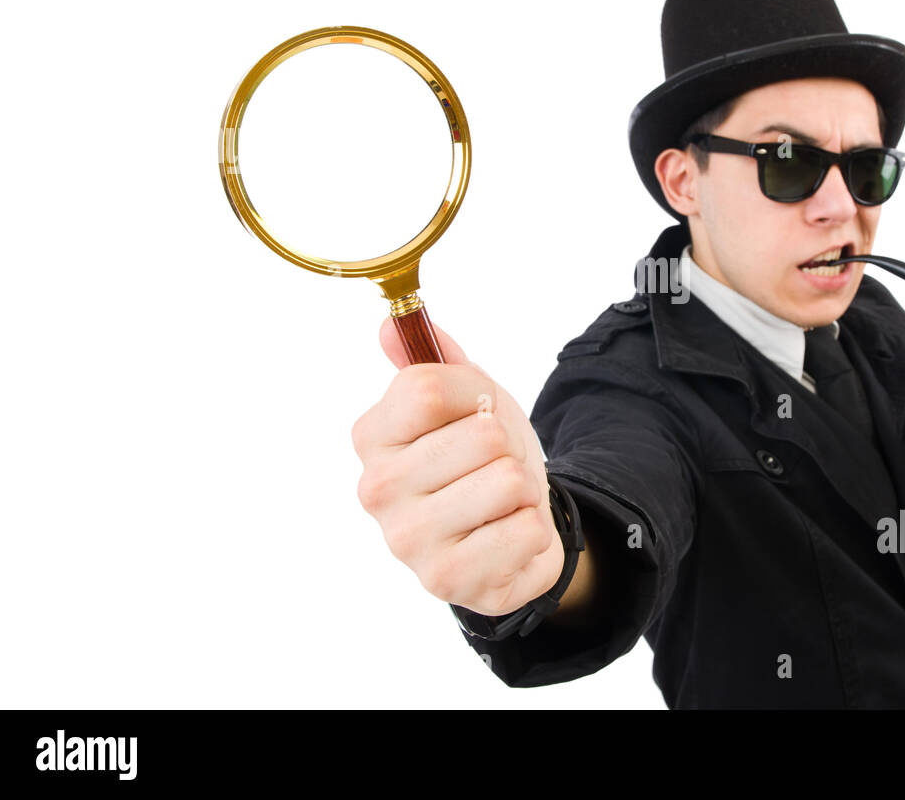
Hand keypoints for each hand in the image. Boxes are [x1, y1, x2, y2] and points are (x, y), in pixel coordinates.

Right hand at [350, 319, 563, 616]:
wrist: (509, 530)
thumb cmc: (481, 460)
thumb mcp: (468, 400)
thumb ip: (435, 362)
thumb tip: (389, 325)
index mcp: (372, 435)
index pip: (430, 387)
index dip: (477, 392)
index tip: (478, 410)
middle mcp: (376, 489)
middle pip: (482, 435)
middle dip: (508, 445)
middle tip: (494, 465)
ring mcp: (407, 540)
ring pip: (510, 480)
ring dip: (523, 488)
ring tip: (501, 501)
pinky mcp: (448, 579)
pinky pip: (527, 528)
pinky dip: (531, 528)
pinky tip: (505, 535)